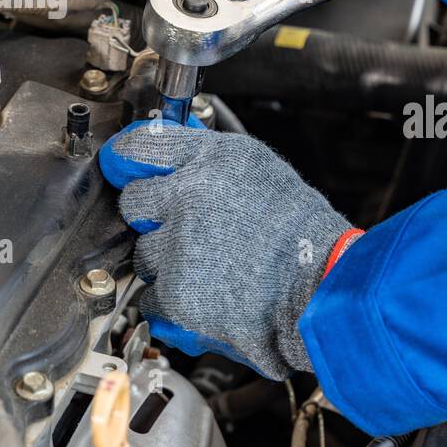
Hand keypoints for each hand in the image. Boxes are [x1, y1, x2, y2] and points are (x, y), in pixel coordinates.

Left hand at [98, 120, 355, 378]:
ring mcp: (179, 244)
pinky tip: (209, 292)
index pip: (142, 147)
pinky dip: (173, 300)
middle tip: (188, 229)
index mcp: (214, 158)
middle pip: (133, 201)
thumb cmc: (305, 235)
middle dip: (151, 218)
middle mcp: (190, 195)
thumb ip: (212, 163)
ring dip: (166, 261)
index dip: (127, 160)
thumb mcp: (263, 172)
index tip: (122, 167)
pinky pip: (152, 295)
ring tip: (212, 264)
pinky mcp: (177, 290)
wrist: (324, 285)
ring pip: (143, 252)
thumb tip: (172, 162)